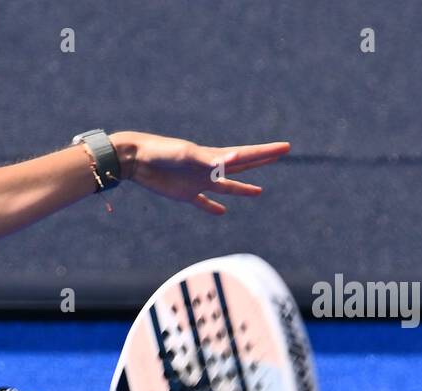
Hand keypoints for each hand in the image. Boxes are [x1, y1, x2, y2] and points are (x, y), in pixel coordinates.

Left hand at [113, 131, 289, 215]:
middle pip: (241, 166)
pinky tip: (221, 212)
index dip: (266, 152)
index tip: (286, 147)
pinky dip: (212, 207)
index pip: (246, 154)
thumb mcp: (186, 155)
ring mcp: (198, 182)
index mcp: (214, 157)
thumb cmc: (161, 152)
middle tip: (280, 155)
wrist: (136, 159)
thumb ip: (208, 160)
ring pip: (226, 187)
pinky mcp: (184, 194)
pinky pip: (203, 203)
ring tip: (259, 191)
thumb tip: (231, 160)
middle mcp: (209, 169)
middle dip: (261, 161)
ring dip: (242, 188)